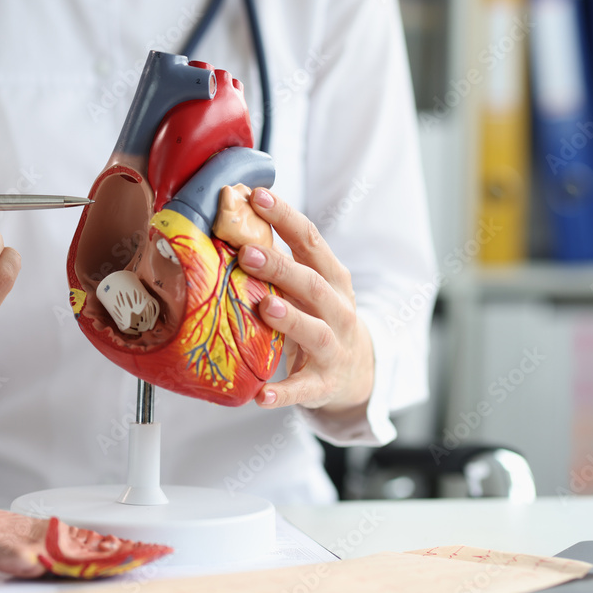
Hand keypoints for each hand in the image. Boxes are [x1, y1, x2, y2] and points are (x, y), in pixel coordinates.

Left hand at [236, 187, 374, 415]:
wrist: (357, 372)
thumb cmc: (321, 318)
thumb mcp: (311, 285)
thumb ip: (281, 259)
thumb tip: (235, 218)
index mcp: (332, 278)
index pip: (310, 241)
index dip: (285, 217)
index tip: (258, 196)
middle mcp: (338, 310)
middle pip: (312, 284)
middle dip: (281, 267)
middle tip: (247, 253)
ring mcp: (334, 347)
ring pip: (315, 331)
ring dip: (291, 319)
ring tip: (266, 308)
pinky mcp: (324, 383)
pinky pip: (303, 389)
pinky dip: (283, 393)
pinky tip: (261, 396)